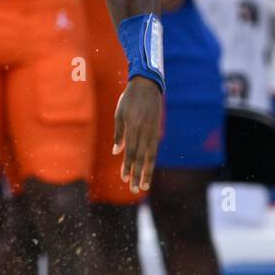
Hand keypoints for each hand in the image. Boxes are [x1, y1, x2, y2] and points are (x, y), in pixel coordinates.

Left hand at [113, 76, 163, 193]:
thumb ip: (119, 134)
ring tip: (144, 185)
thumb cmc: (129, 99)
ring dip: (147, 171)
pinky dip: (151, 160)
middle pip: (141, 157)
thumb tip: (116, 152)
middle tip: (135, 189)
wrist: (147, 85)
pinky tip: (148, 169)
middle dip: (138, 174)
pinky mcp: (158, 129)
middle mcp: (145, 131)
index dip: (128, 166)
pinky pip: (154, 148)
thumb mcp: (119, 114)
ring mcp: (153, 131)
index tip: (125, 178)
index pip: (131, 151)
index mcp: (133, 127)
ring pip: (151, 155)